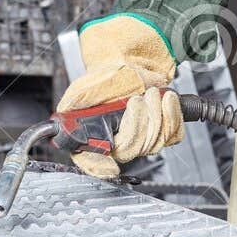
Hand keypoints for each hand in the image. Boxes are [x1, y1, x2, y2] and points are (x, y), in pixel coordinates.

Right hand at [67, 87, 185, 177]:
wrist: (130, 68)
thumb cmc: (106, 81)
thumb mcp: (83, 89)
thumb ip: (73, 105)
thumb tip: (63, 119)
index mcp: (92, 139)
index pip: (92, 163)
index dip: (100, 168)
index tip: (110, 167)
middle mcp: (116, 146)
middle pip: (131, 150)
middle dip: (137, 122)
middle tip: (136, 99)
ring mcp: (141, 143)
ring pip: (154, 142)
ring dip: (156, 113)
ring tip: (150, 94)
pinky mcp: (162, 134)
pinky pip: (173, 135)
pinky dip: (173, 115)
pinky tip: (166, 100)